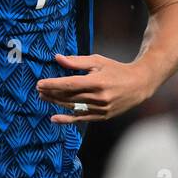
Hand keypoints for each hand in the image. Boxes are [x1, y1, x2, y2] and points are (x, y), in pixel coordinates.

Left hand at [36, 53, 151, 123]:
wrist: (139, 84)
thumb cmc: (116, 70)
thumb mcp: (98, 61)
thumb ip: (77, 62)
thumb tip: (57, 58)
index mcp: (97, 82)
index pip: (69, 84)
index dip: (53, 84)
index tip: (39, 83)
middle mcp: (99, 97)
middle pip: (69, 96)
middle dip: (51, 93)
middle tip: (38, 89)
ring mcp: (101, 108)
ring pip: (72, 107)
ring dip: (55, 103)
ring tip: (43, 97)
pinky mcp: (102, 116)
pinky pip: (81, 118)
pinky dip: (67, 119)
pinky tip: (54, 118)